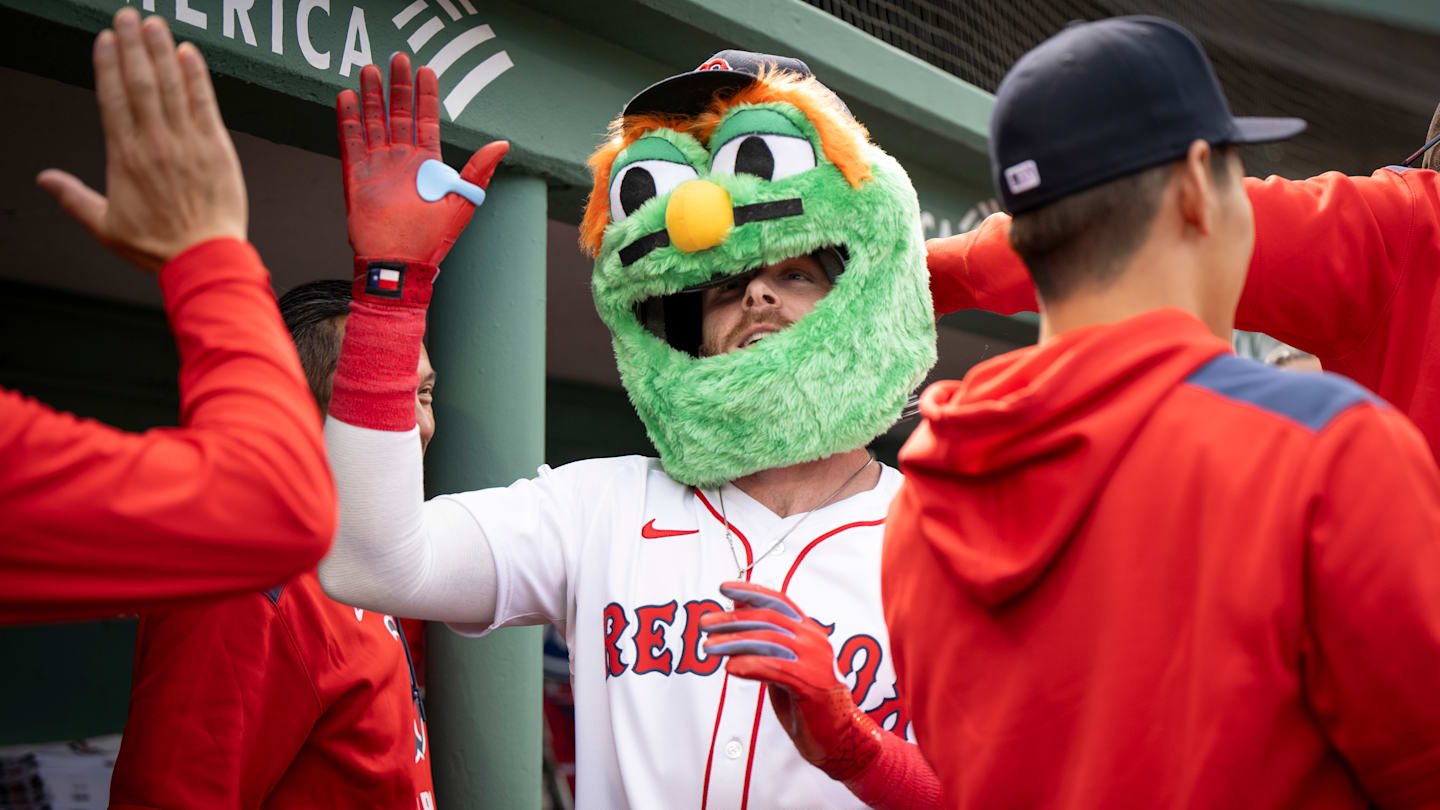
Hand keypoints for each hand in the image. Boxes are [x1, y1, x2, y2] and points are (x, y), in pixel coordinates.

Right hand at [36, 9, 245, 272]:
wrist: (204, 258)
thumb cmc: (158, 246)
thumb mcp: (105, 225)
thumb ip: (74, 197)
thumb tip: (45, 180)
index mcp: (125, 156)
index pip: (112, 98)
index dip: (108, 65)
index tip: (105, 40)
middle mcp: (155, 143)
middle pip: (140, 82)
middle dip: (133, 45)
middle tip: (128, 15)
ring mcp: (187, 143)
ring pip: (172, 86)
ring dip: (162, 50)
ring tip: (155, 24)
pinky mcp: (217, 148)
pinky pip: (205, 103)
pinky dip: (197, 77)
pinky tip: (190, 54)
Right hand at [338, 52, 507, 262]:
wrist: (400, 264)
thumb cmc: (432, 240)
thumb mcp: (463, 201)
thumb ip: (479, 170)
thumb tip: (502, 143)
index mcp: (427, 165)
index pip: (427, 121)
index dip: (426, 96)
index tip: (425, 71)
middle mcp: (402, 161)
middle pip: (398, 115)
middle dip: (397, 87)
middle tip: (398, 59)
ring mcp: (378, 166)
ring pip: (373, 122)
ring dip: (372, 97)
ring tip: (370, 69)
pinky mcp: (356, 176)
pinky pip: (350, 142)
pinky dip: (348, 120)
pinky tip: (348, 97)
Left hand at [701, 581, 882, 779]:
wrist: (837, 736)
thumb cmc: (807, 700)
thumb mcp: (782, 662)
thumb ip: (765, 638)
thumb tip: (739, 609)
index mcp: (808, 632)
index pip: (778, 602)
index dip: (750, 592)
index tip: (724, 588)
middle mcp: (813, 640)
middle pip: (767, 620)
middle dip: (731, 620)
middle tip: (705, 624)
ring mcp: (814, 661)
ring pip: (767, 641)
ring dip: (733, 642)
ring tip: (708, 647)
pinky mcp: (811, 684)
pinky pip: (774, 668)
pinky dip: (749, 665)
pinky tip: (730, 667)